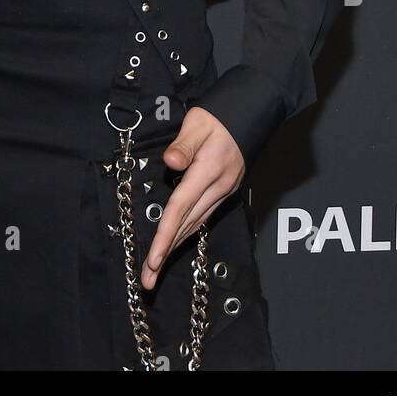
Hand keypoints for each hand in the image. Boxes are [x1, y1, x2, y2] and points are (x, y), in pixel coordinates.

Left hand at [141, 106, 244, 288]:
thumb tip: (170, 162)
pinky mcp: (225, 190)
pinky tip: (176, 241)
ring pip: (196, 225)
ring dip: (175, 247)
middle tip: (147, 281)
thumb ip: (183, 145)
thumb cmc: (218, 116)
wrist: (249, 114)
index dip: (165, 236)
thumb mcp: (197, 123)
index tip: (152, 261)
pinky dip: (187, 232)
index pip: (181, 209)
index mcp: (208, 172)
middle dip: (165, 254)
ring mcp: (223, 191)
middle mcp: (217, 187)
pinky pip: (203, 217)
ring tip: (156, 270)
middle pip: (186, 226)